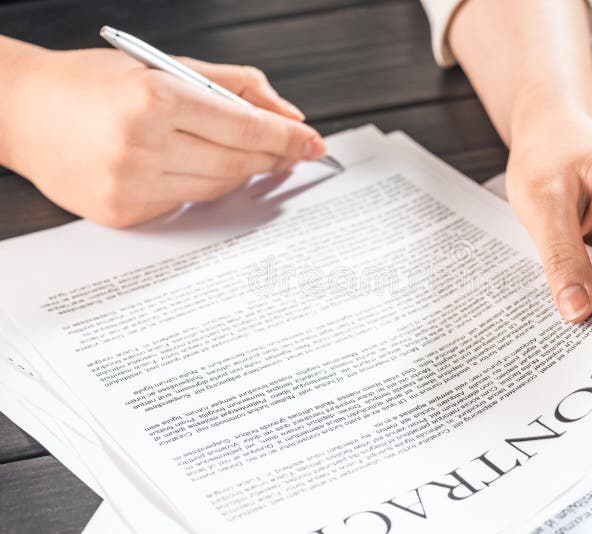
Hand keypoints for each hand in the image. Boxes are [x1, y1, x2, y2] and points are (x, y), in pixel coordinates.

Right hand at [2, 46, 325, 226]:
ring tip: (245, 156)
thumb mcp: (164, 65)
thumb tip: (287, 116)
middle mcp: (142, 147)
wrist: (21, 112)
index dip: (287, 138)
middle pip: (238, 164)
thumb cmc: (93, 83)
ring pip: (216, 188)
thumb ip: (234, 86)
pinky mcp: (124, 213)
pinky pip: (185, 204)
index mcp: (155, 101)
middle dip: (272, 158)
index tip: (313, 142)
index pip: (245, 129)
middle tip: (290, 151)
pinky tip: (190, 166)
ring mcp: (131, 186)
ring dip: (241, 173)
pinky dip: (200, 185)